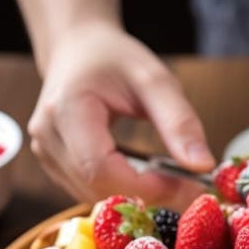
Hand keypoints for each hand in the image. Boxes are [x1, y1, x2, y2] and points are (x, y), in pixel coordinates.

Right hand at [27, 23, 214, 202]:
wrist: (77, 50)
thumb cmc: (114, 60)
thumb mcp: (155, 80)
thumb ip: (179, 122)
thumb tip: (203, 166)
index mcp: (67, 110)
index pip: (101, 170)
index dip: (147, 188)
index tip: (190, 187)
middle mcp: (47, 137)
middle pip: (98, 189)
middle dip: (148, 196)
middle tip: (190, 189)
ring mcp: (45, 154)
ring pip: (95, 197)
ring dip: (138, 198)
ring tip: (174, 181)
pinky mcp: (53, 166)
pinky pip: (91, 192)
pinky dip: (124, 192)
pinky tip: (148, 179)